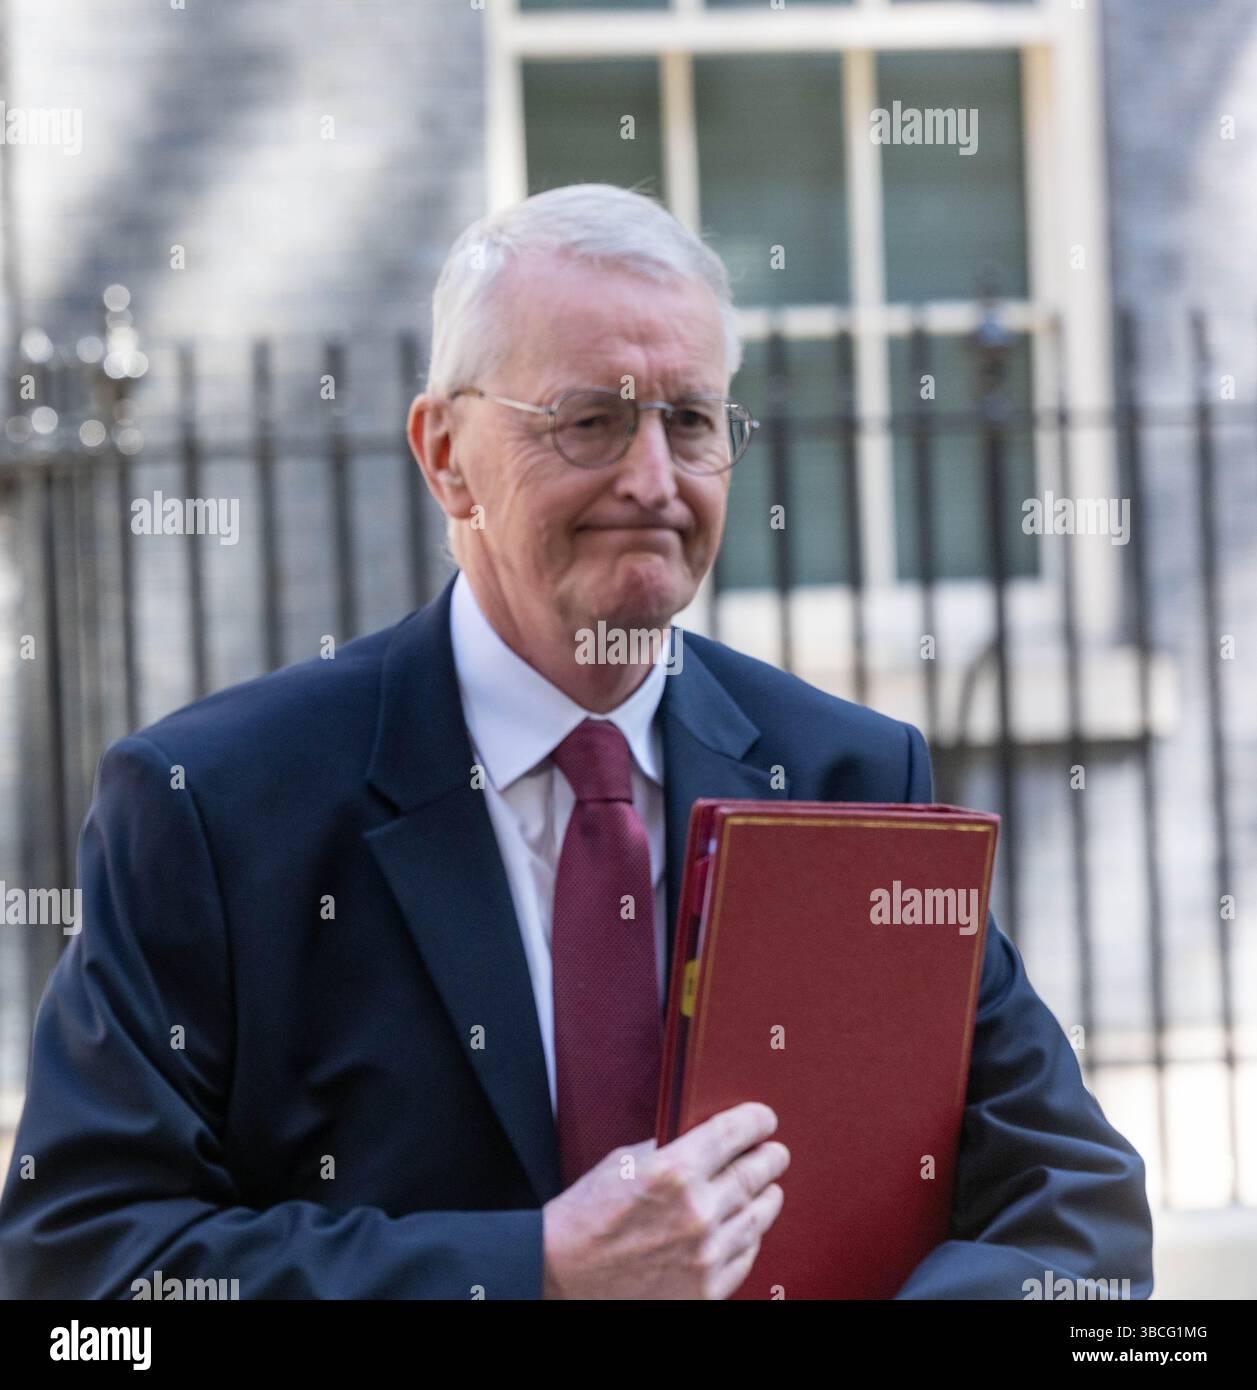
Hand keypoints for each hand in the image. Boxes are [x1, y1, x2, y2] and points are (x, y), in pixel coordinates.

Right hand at [541, 1101, 788, 1298]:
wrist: (560, 1276)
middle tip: (776, 1152)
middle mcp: (697, 1211)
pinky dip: (751, 1236)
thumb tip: (701, 1142)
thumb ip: (666, 1151)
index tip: (765, 1120)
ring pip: (758, 1216)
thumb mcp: (622, 1164)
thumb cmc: (585, 1216)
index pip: (734, 1133)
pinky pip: (746, 1255)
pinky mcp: (706, 1290)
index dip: (757, 1122)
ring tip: (770, 1188)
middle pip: (754, 1173)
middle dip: (770, 1158)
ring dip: (768, 1196)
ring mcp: (705, 1255)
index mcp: (674, 1170)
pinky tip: (749, 1227)